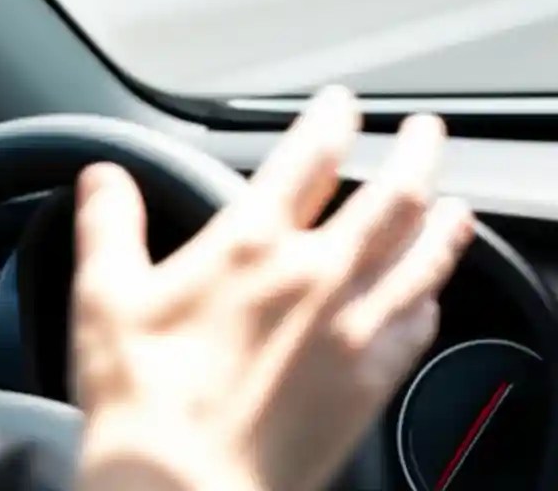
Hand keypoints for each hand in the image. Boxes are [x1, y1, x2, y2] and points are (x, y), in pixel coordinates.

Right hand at [72, 87, 473, 490]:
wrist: (185, 488)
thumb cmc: (142, 398)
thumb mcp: (103, 295)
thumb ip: (108, 224)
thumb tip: (102, 177)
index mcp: (250, 244)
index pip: (307, 157)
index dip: (330, 120)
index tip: (342, 104)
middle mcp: (315, 276)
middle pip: (389, 197)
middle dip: (414, 155)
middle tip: (426, 131)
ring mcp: (353, 331)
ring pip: (422, 259)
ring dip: (443, 224)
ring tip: (455, 205)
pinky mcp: (370, 384)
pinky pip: (421, 328)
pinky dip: (431, 301)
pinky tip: (432, 298)